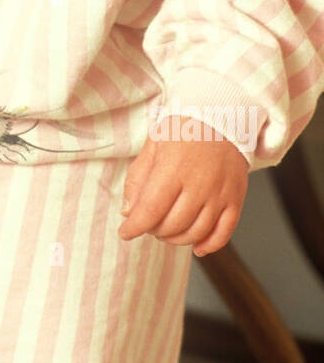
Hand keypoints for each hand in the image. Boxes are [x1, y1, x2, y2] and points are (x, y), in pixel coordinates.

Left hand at [118, 117, 249, 256]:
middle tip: (148, 223)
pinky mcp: (236, 198)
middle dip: (154, 230)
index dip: (134, 227)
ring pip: (196, 232)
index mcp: (174, 169)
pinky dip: (209, 245)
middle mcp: (200, 184)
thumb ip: (138, 178)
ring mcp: (220, 194)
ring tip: (166, 230)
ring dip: (176, 239)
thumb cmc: (184, 128)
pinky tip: (195, 247)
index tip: (125, 232)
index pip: (150, 210)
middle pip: (172, 225)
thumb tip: (129, 212)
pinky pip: (224, 232)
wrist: (223, 115)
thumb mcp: (153, 145)